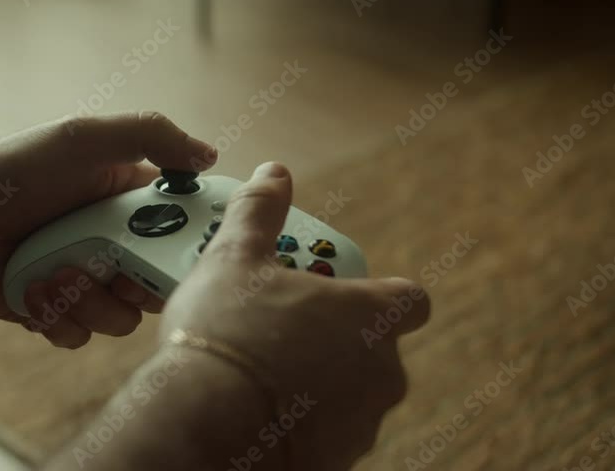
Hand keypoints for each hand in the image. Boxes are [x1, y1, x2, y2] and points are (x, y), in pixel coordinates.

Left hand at [0, 112, 216, 347]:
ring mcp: (85, 282)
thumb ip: (152, 135)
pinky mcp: (54, 312)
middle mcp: (115, 246)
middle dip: (134, 285)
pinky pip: (80, 336)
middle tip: (109, 269)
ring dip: (87, 302)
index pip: (185, 237)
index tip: (173, 253)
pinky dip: (55, 318)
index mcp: (132, 206)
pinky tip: (31, 289)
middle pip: (159, 288)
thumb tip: (210, 156)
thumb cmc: (16, 169)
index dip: (188, 251)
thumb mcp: (86, 137)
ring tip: (52, 273)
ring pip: (121, 320)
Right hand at [160, 162, 430, 468]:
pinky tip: (259, 413)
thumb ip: (260, 210)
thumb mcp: (233, 257)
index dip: (382, 294)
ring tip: (262, 373)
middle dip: (336, 340)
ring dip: (320, 382)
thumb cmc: (226, 336)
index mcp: (369, 316)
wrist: (203, 426)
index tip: (341, 293)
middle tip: (282, 330)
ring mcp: (362, 423)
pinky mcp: (337, 461)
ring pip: (351, 393)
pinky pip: (328, 432)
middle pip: (374, 348)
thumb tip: (274, 172)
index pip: (411, 299)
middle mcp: (381, 372)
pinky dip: (304, 423)